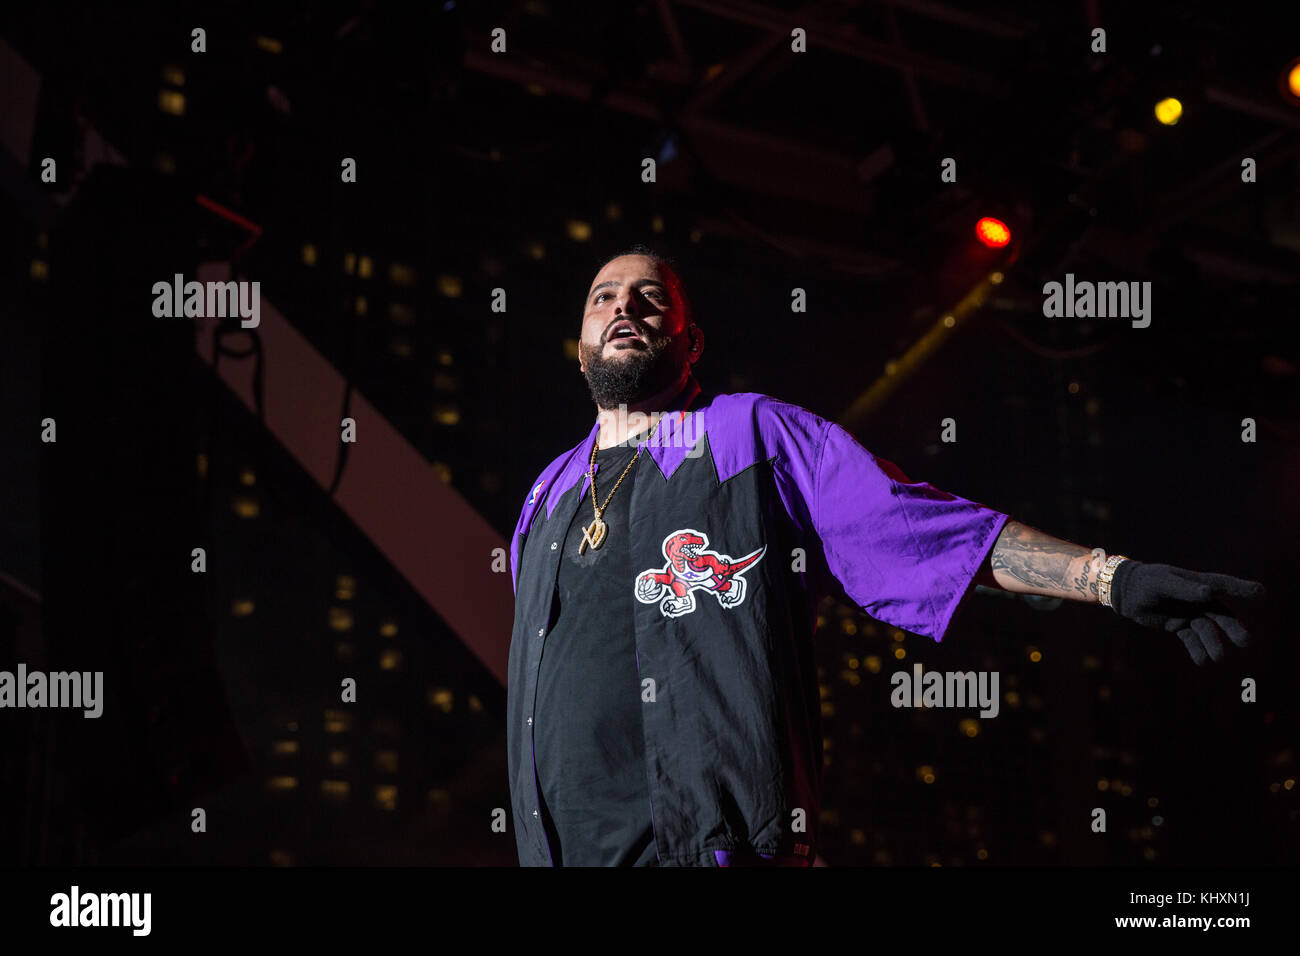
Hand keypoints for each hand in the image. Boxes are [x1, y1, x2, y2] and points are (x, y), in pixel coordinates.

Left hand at [1109, 560, 1266, 665]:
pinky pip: (1191, 639)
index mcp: (1198, 584)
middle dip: (1234, 628)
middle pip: (1222, 615)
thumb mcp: (1162, 583)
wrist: (1126, 593)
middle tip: (1246, 642)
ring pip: (1208, 630)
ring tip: (1218, 658)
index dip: (1243, 589)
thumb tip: (1208, 593)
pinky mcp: (1179, 626)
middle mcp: (1199, 600)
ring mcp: (1190, 614)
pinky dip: (1197, 649)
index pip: (1224, 585)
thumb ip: (1184, 590)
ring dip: (1214, 643)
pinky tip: (1202, 661)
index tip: (1262, 594)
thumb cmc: (1145, 581)